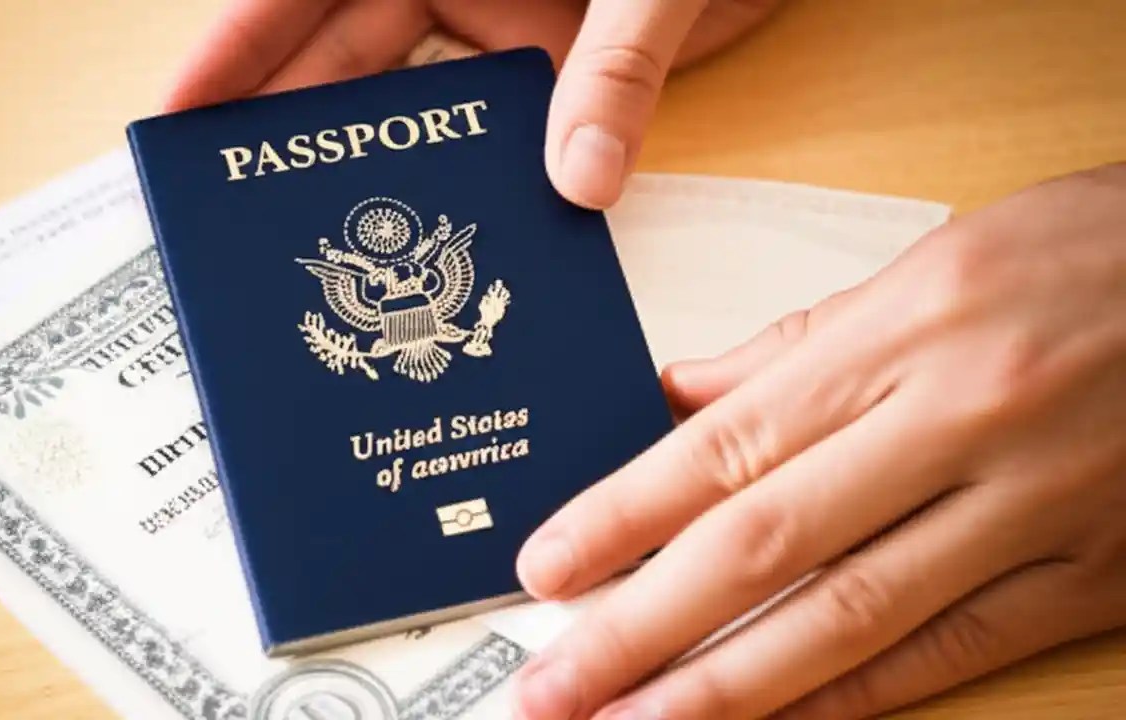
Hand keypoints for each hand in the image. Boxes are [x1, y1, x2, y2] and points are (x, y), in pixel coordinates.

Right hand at [164, 0, 780, 207]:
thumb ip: (616, 61)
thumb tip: (578, 183)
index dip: (230, 54)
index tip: (171, 119)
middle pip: (339, 58)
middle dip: (284, 131)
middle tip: (226, 213)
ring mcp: (503, 23)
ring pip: (410, 105)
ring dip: (375, 171)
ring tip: (318, 251)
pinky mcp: (555, 64)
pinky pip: (494, 129)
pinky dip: (473, 179)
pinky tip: (443, 242)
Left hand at [513, 164, 1125, 719]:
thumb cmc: (1091, 253)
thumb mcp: (933, 264)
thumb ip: (798, 348)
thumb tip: (681, 399)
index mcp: (904, 332)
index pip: (724, 446)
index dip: (621, 518)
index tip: (545, 570)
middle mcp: (957, 420)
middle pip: (764, 546)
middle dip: (641, 626)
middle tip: (550, 686)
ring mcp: (1031, 506)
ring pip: (850, 618)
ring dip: (727, 688)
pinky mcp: (1091, 572)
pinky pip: (952, 651)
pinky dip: (853, 698)